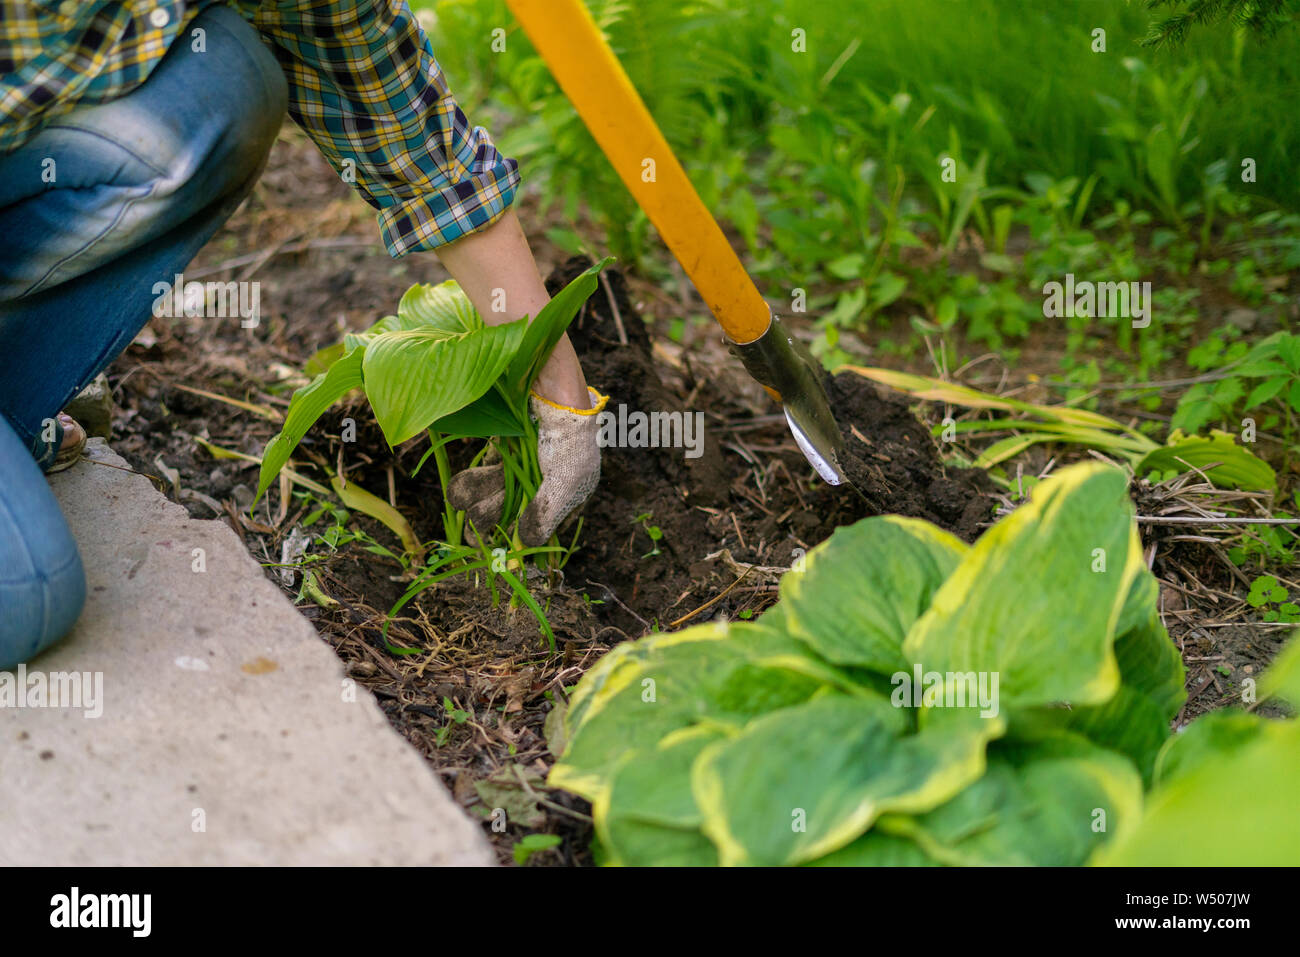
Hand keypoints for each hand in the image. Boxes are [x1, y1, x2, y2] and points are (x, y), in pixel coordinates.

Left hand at [446, 387, 606, 546]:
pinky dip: (475, 480)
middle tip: (474, 531)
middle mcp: (549, 481)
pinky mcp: (507, 447)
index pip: (549, 525)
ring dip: (480, 500)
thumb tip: (529, 544)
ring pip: (500, 491)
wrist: (555, 390)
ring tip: (461, 502)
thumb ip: (545, 515)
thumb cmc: (568, 440)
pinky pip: (489, 470)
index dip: (526, 539)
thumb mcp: (563, 483)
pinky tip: (458, 489)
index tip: (503, 553)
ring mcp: (527, 464)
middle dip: (495, 518)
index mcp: (572, 492)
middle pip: (518, 510)